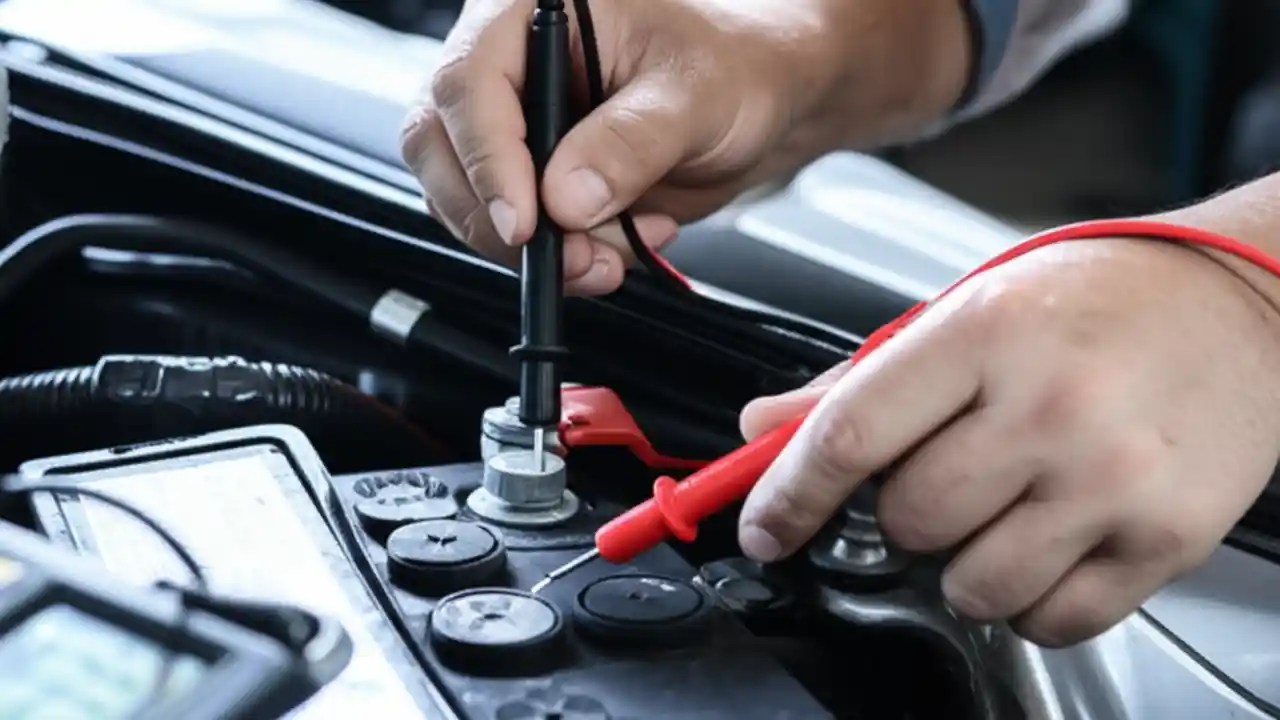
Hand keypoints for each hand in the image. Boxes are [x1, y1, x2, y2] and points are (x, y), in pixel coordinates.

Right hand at [401, 0, 969, 294]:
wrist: (763, 103)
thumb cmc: (736, 66)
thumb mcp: (694, 95)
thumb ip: (631, 142)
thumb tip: (565, 198)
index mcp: (532, 9)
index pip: (469, 84)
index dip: (487, 160)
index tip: (526, 222)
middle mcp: (506, 64)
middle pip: (442, 147)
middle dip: (502, 219)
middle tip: (572, 258)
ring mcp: (512, 125)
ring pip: (468, 201)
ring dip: (538, 249)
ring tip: (615, 253)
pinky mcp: (529, 177)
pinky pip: (511, 232)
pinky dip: (561, 256)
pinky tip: (622, 241)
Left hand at [736, 237, 1279, 646]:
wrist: (1242, 298)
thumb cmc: (1100, 297)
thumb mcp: (970, 307)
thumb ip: (862, 378)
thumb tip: (768, 428)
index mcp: (983, 334)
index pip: (849, 435)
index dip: (787, 496)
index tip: (765, 528)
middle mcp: (1049, 406)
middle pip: (906, 520)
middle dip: (902, 514)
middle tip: (947, 474)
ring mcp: (1112, 478)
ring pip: (972, 585)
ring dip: (964, 564)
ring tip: (1004, 508)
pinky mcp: (1167, 538)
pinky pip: (1053, 621)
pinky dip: (1031, 599)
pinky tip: (1052, 540)